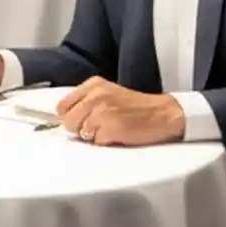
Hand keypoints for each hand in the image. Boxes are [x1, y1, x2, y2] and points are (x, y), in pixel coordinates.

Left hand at [56, 76, 184, 146]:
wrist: (163, 114)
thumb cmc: (136, 106)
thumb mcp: (108, 93)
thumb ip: (86, 101)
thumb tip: (65, 117)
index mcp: (93, 85)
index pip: (62, 105)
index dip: (69, 117)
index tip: (79, 121)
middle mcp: (96, 95)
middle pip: (69, 121)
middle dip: (79, 128)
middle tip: (97, 127)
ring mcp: (103, 111)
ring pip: (81, 132)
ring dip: (93, 136)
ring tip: (110, 129)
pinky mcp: (111, 127)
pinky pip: (96, 142)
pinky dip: (105, 142)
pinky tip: (117, 134)